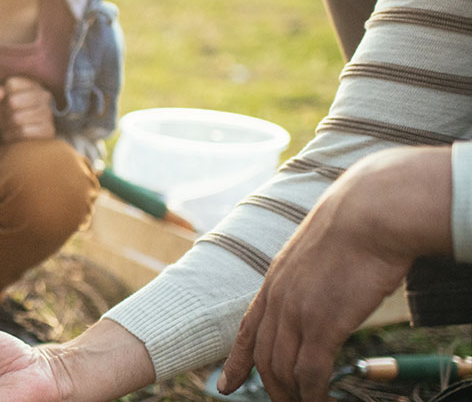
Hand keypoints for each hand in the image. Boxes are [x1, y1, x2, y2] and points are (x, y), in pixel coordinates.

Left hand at [0, 76, 55, 142]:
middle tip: (7, 114)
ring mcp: (48, 112)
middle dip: (5, 110)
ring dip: (9, 124)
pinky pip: (24, 132)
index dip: (2, 94)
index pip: (11, 84)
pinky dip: (16, 134)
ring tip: (12, 124)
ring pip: (18, 118)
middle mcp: (44, 95)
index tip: (4, 100)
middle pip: (13, 101)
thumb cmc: (5, 109)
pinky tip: (17, 133)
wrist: (16, 132)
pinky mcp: (49, 129)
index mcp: (32, 82)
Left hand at [219, 146, 453, 401]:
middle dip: (270, 387)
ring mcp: (297, 313)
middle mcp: (278, 299)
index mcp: (274, 281)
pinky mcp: (323, 324)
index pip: (248, 329)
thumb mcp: (319, 249)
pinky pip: (310, 374)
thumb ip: (312, 273)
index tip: (227, 385)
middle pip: (263, 357)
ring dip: (292, 396)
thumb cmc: (356, 226)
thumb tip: (326, 285)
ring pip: (282, 370)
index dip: (236, 361)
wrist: (370, 213)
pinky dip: (313, 395)